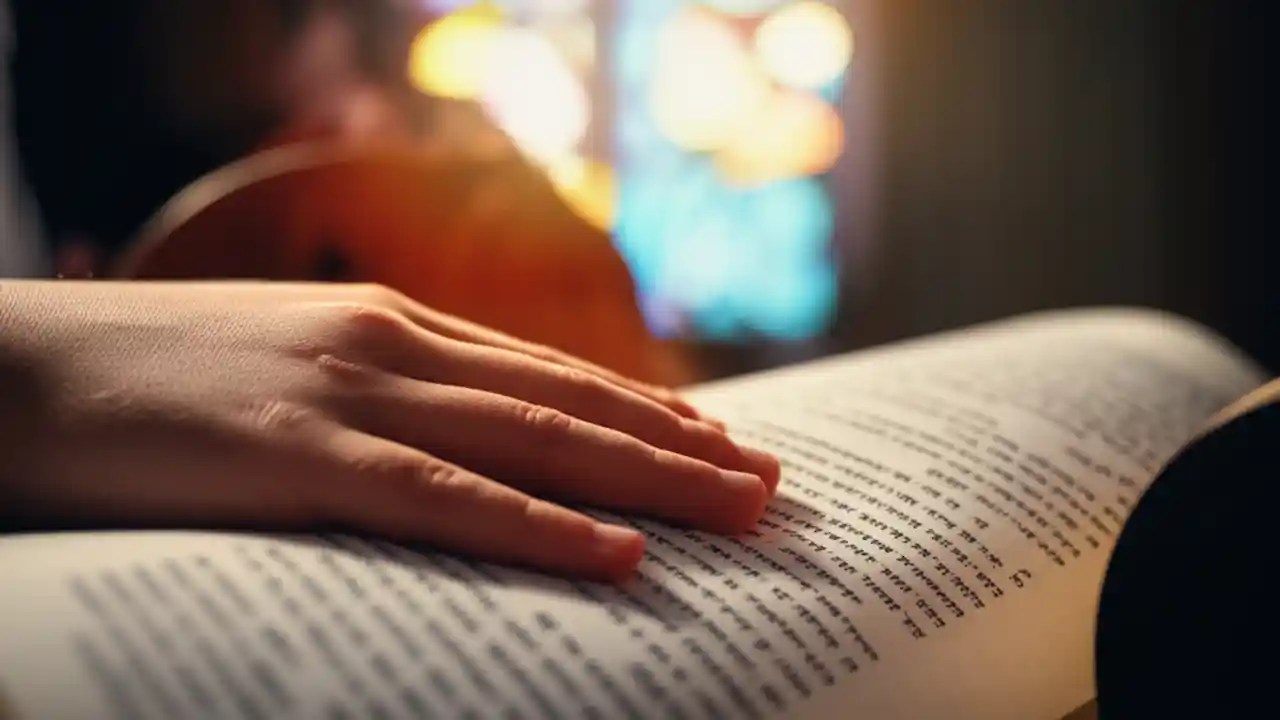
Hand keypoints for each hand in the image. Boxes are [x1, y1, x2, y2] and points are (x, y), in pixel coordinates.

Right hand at [0, 281, 778, 579]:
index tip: (719, 440)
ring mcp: (352, 396)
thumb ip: (383, 395)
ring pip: (534, 442)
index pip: (548, 372)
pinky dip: (538, 527)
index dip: (643, 409)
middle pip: (568, 403)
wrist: (22, 369)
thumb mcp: (292, 372)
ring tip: (739, 510)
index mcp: (391, 327)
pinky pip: (445, 498)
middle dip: (679, 446)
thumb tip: (467, 440)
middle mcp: (394, 346)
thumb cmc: (156, 381)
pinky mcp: (301, 456)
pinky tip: (616, 557)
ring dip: (648, 479)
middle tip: (771, 483)